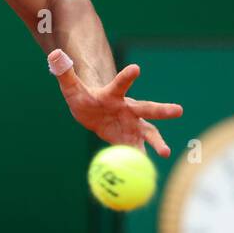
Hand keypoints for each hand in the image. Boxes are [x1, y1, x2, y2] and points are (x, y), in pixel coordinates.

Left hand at [49, 49, 182, 157]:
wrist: (94, 112)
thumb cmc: (84, 96)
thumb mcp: (71, 86)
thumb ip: (64, 72)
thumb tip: (54, 54)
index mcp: (114, 94)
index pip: (120, 83)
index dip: (127, 76)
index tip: (136, 68)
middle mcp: (129, 109)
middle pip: (147, 108)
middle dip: (162, 109)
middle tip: (178, 110)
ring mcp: (133, 125)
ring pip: (149, 133)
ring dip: (157, 143)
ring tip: (165, 152)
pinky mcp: (131, 140)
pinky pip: (138, 152)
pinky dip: (141, 163)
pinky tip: (147, 178)